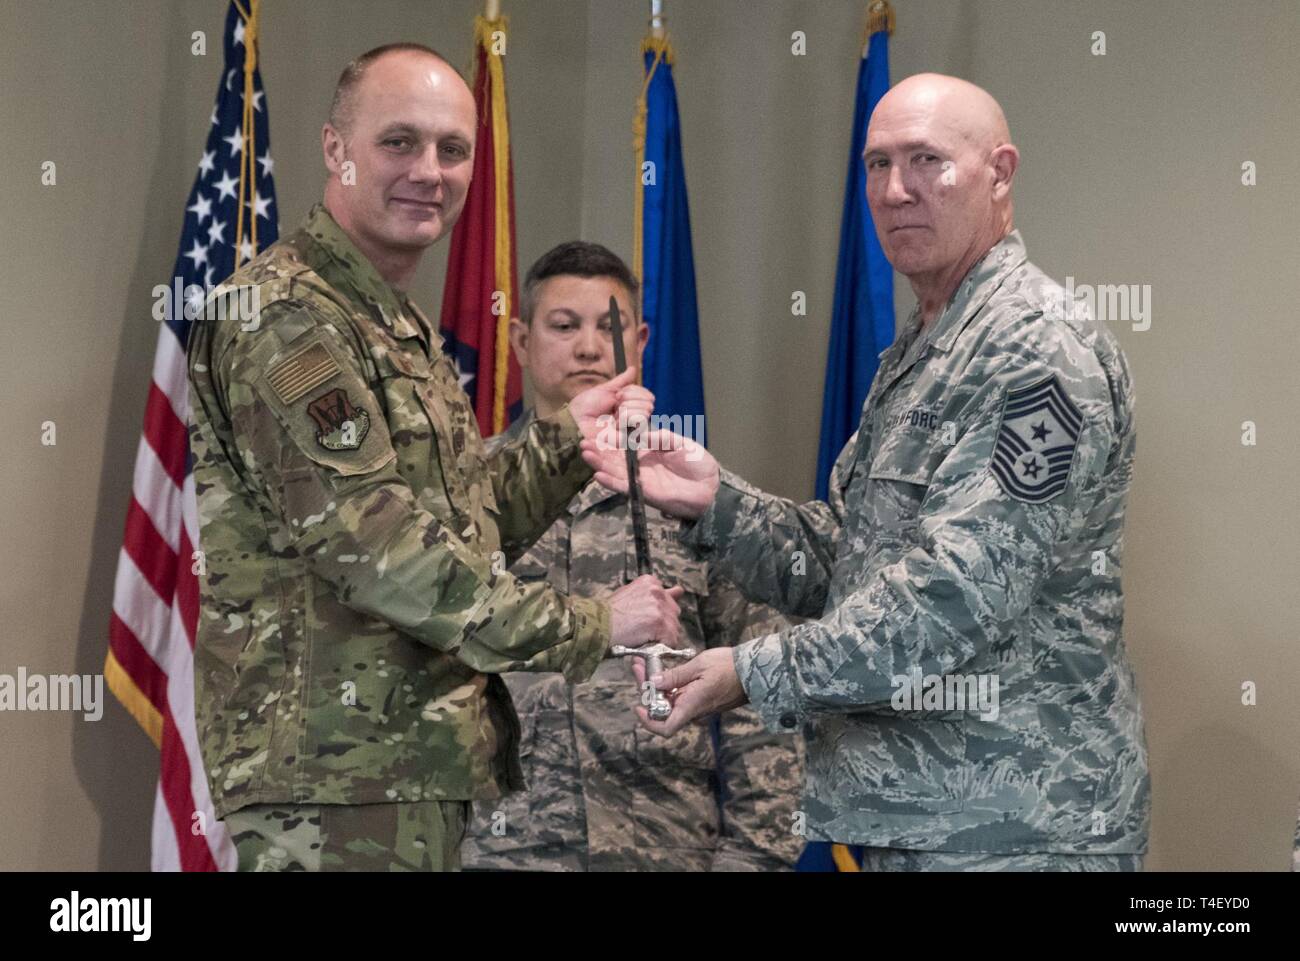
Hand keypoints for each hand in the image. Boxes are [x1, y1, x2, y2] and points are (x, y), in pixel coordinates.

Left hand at [567, 369, 653, 440]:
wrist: (577, 420)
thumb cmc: (587, 406)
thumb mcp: (606, 390)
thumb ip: (622, 381)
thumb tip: (633, 368)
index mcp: (630, 405)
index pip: (647, 396)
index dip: (633, 392)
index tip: (618, 395)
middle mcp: (634, 417)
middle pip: (649, 403)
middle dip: (630, 400)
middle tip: (614, 406)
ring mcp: (633, 429)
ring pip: (646, 412)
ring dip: (626, 410)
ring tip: (613, 417)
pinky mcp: (631, 439)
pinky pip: (640, 423)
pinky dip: (626, 418)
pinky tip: (615, 424)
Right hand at [580, 429, 720, 519]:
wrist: (711, 488)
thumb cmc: (699, 464)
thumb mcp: (680, 443)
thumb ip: (660, 437)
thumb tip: (641, 434)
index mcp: (649, 451)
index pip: (626, 444)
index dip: (612, 439)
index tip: (598, 432)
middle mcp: (641, 466)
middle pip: (615, 458)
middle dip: (599, 451)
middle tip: (583, 442)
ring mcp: (641, 480)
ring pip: (616, 472)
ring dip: (600, 464)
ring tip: (586, 454)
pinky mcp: (644, 493)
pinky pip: (625, 487)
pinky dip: (611, 482)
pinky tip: (598, 475)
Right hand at [609, 574, 684, 649]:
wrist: (594, 626)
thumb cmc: (607, 615)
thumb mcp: (631, 595)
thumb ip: (655, 595)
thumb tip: (678, 591)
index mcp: (650, 582)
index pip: (669, 599)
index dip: (660, 614)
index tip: (649, 620)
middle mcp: (657, 591)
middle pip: (674, 614)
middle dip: (663, 625)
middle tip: (643, 631)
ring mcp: (659, 607)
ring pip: (674, 629)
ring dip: (661, 637)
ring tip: (641, 637)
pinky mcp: (659, 623)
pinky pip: (670, 641)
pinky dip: (660, 647)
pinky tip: (644, 644)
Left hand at [635, 647, 747, 735]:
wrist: (753, 670)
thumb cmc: (729, 667)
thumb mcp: (700, 665)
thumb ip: (675, 676)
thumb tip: (654, 683)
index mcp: (691, 705)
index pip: (665, 728)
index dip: (648, 722)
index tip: (639, 706)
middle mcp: (693, 711)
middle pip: (662, 710)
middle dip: (647, 691)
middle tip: (638, 667)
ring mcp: (697, 706)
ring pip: (670, 702)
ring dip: (656, 686)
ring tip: (646, 664)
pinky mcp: (700, 699)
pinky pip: (680, 697)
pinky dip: (669, 685)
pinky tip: (663, 670)